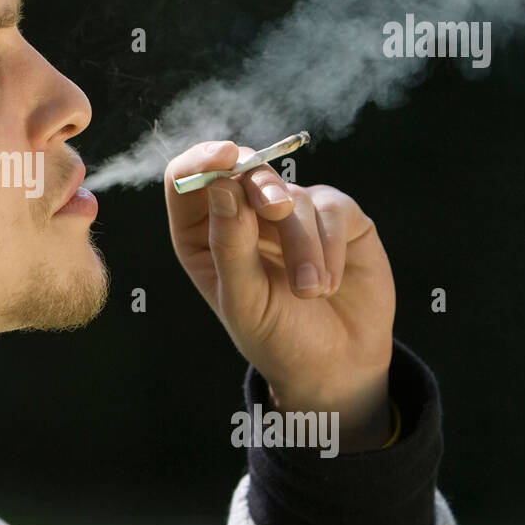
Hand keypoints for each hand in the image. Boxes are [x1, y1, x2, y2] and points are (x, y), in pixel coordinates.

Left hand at [164, 141, 394, 446]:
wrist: (337, 366)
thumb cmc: (278, 338)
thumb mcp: (245, 301)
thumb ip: (230, 246)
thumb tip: (223, 187)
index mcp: (205, 235)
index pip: (187, 180)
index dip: (202, 161)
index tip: (225, 158)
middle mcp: (244, 217)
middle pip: (242, 170)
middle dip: (259, 185)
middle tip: (275, 210)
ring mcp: (290, 213)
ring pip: (293, 196)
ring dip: (303, 245)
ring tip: (310, 291)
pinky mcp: (335, 218)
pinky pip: (331, 209)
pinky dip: (329, 247)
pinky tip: (328, 283)